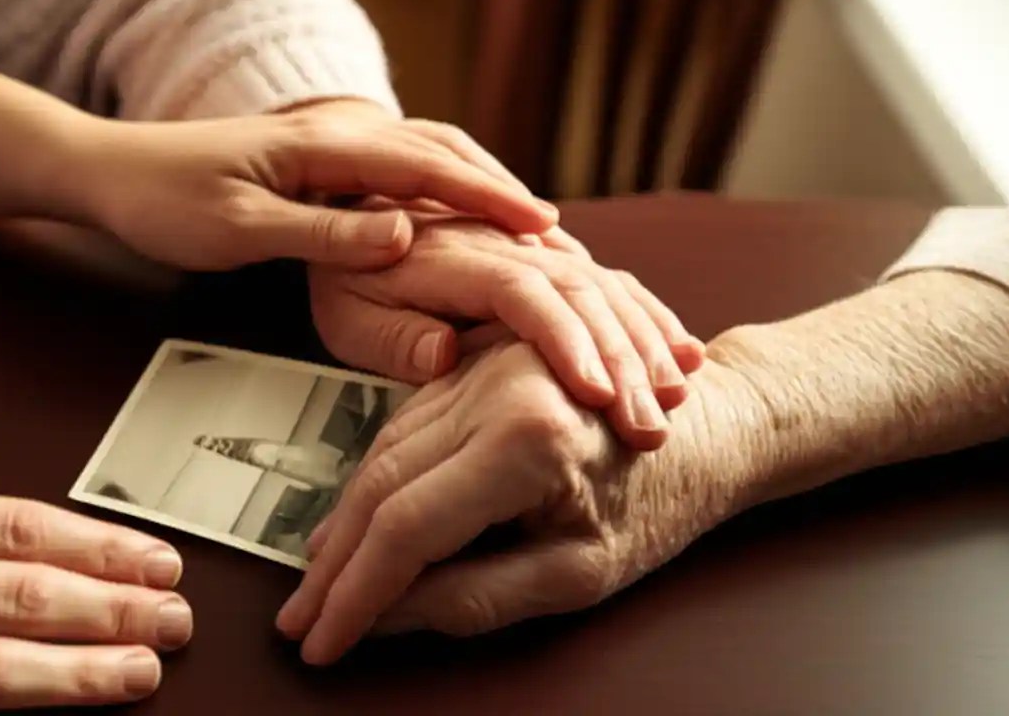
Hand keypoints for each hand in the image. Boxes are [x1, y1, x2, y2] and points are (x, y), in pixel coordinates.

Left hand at [65, 106, 555, 270]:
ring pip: (425, 155)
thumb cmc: (167, 201)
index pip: (425, 167)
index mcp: (324, 146)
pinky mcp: (323, 163)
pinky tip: (457, 216)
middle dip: (500, 189)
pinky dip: (442, 190)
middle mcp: (337, 135)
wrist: (114, 172)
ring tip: (523, 224)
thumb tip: (406, 236)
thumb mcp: (240, 228)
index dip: (488, 198)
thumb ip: (323, 234)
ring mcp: (332, 145)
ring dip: (477, 186)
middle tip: (556, 232)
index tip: (541, 226)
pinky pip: (400, 170)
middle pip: (440, 151)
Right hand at [275, 341, 771, 663]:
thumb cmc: (658, 504)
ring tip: (319, 581)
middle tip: (303, 620)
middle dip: (335, 565)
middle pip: (381, 486)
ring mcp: (482, 369)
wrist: (705, 431)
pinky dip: (374, 483)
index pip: (407, 527)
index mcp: (528, 438)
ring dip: (344, 524)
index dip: (355, 593)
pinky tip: (353, 524)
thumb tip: (385, 616)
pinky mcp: (476, 368)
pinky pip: (403, 429)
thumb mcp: (576, 576)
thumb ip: (475, 598)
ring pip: (382, 453)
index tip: (324, 639)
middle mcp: (495, 389)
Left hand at [310, 213, 706, 448]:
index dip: (562, 340)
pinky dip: (648, 317)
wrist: (354, 202)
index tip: (595, 392)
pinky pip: (610, 280)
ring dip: (646, 340)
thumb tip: (443, 349)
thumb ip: (392, 332)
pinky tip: (683, 355)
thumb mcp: (347, 309)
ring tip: (681, 395)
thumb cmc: (347, 275)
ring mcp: (534, 246)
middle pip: (581, 289)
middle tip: (649, 423)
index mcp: (453, 256)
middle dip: (623, 356)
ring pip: (606, 283)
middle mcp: (504, 241)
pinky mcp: (551, 256)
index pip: (522, 292)